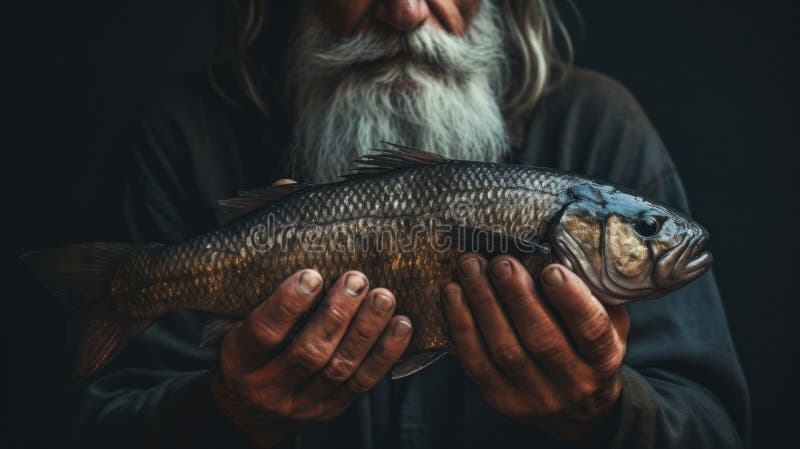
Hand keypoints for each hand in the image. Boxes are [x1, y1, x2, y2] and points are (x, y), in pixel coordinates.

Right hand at [210, 269, 412, 447]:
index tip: (312, 274)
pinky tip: (400, 327)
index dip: (288, 303)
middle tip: (357, 280)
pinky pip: (360, 384)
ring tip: (383, 298)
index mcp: (238, 363)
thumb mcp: (236, 336)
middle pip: (308, 352)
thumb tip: (300, 260)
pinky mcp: (327, 411)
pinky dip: (384, 355)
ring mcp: (300, 405)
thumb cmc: (245, 361)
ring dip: (366, 330)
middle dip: (337, 313)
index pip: (263, 333)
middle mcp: (268, 388)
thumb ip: (263, 309)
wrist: (244, 418)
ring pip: (339, 368)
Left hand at [443, 254, 629, 441]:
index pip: (591, 330)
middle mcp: (575, 383)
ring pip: (505, 349)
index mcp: (605, 358)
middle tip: (499, 262)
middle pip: (541, 339)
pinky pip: (477, 363)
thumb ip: (593, 291)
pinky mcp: (504, 400)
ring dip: (483, 303)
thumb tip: (564, 247)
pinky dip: (462, 326)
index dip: (571, 300)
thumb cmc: (589, 346)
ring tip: (470, 268)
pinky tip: (453, 294)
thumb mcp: (609, 320)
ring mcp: (537, 396)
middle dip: (516, 295)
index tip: (551, 270)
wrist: (579, 405)